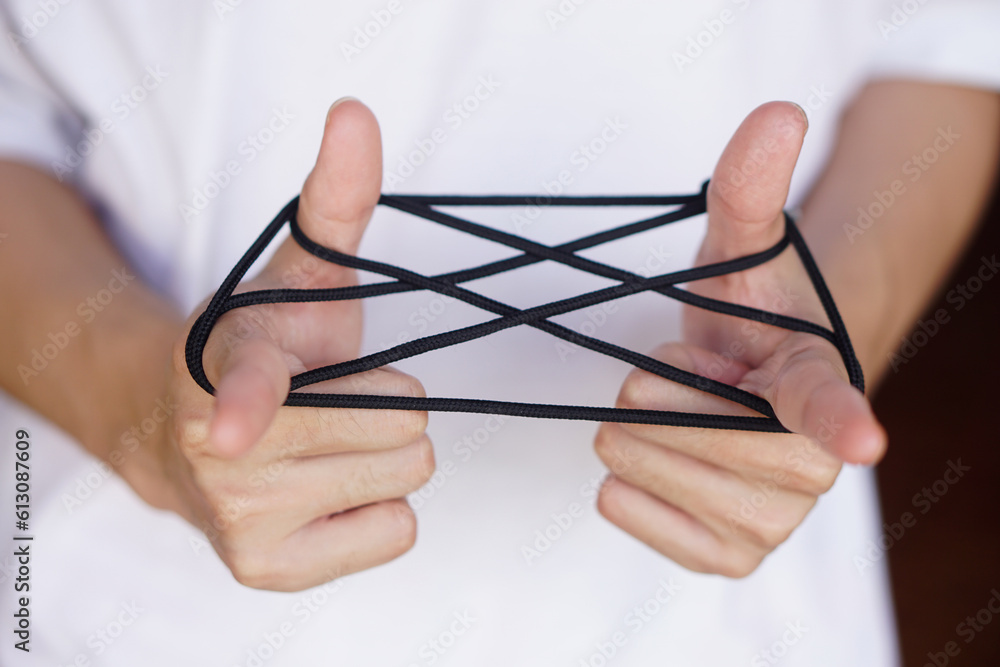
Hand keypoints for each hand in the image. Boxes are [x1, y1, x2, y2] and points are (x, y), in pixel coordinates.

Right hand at [157, 99, 433, 590]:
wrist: (192, 435)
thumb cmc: (264, 348)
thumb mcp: (299, 270)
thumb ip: (334, 197)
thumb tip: (356, 112)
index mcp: (226, 366)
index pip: (245, 387)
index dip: (249, 406)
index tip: (237, 425)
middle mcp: (224, 452)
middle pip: (406, 426)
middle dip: (388, 405)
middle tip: (331, 400)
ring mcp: (243, 522)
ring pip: (407, 475)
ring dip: (385, 453)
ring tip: (327, 441)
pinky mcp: (269, 572)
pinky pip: (398, 532)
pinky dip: (379, 509)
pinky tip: (330, 489)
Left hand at [593, 102, 886, 576]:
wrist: (739, 374)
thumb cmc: (744, 314)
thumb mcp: (737, 244)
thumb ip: (749, 185)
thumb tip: (777, 112)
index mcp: (819, 374)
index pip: (830, 399)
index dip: (840, 415)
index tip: (862, 436)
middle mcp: (812, 459)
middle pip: (714, 442)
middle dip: (662, 398)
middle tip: (668, 375)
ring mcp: (778, 516)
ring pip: (683, 487)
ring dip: (643, 442)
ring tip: (656, 412)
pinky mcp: (735, 551)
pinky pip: (671, 540)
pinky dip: (636, 500)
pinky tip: (636, 468)